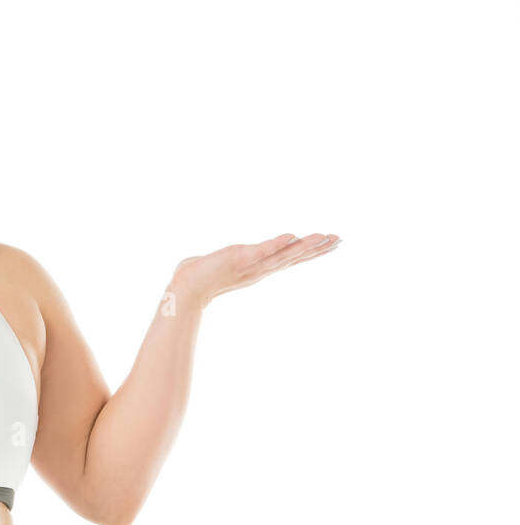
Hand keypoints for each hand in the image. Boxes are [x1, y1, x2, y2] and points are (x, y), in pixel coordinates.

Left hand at [172, 232, 340, 308]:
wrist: (184, 288)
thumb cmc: (199, 276)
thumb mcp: (225, 264)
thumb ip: (235, 259)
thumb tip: (235, 254)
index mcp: (259, 268)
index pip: (290, 257)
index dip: (311, 250)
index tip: (332, 241)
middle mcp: (259, 268)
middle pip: (294, 256)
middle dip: (317, 248)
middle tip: (340, 239)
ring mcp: (251, 264)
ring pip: (284, 254)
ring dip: (305, 245)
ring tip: (325, 236)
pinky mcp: (240, 258)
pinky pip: (262, 250)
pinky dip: (276, 244)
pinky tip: (291, 236)